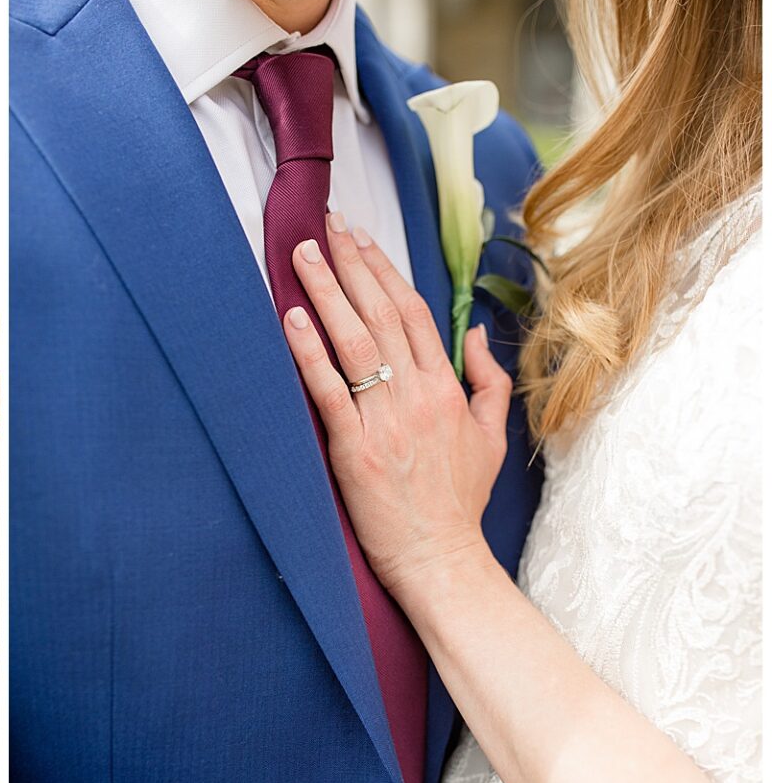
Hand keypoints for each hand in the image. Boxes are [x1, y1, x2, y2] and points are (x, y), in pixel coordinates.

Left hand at [281, 217, 509, 596]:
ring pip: (355, 342)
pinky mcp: (357, 450)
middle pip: (381, 314)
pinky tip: (292, 319)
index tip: (358, 237)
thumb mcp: (490, 436)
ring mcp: (387, 422)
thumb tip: (474, 334)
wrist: (441, 559)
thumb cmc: (458, 502)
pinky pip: (331, 391)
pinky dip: (310, 353)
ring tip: (303, 253)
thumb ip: (486, 381)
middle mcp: (418, 396)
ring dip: (327, 292)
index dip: (383, 270)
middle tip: (325, 224)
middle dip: (351, 264)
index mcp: (446, 388)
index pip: (412, 312)